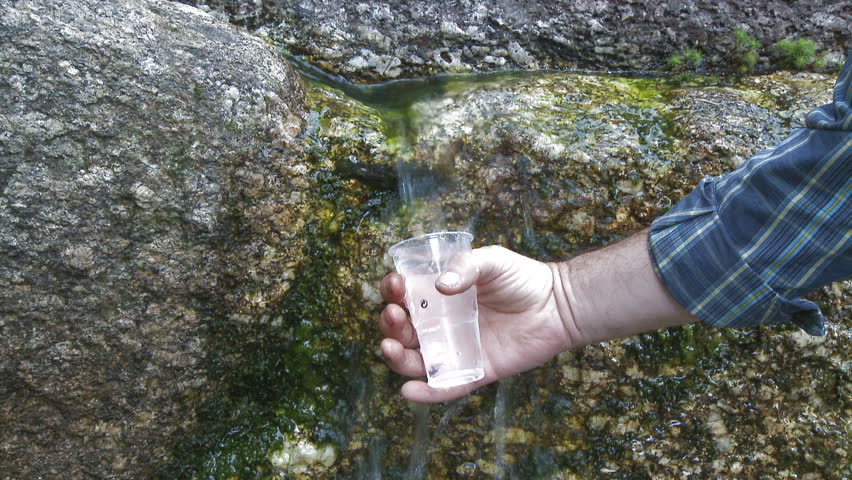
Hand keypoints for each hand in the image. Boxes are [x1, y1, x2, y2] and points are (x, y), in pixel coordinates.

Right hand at [378, 246, 574, 402]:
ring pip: (416, 361)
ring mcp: (457, 349)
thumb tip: (441, 285)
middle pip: (404, 331)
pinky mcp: (475, 372)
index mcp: (441, 296)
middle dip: (389, 325)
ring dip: (396, 358)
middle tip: (394, 315)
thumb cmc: (523, 278)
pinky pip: (445, 387)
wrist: (558, 305)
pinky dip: (425, 393)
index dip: (393, 292)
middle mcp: (443, 325)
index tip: (395, 285)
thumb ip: (466, 266)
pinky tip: (408, 390)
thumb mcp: (492, 260)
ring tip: (389, 348)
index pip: (405, 297)